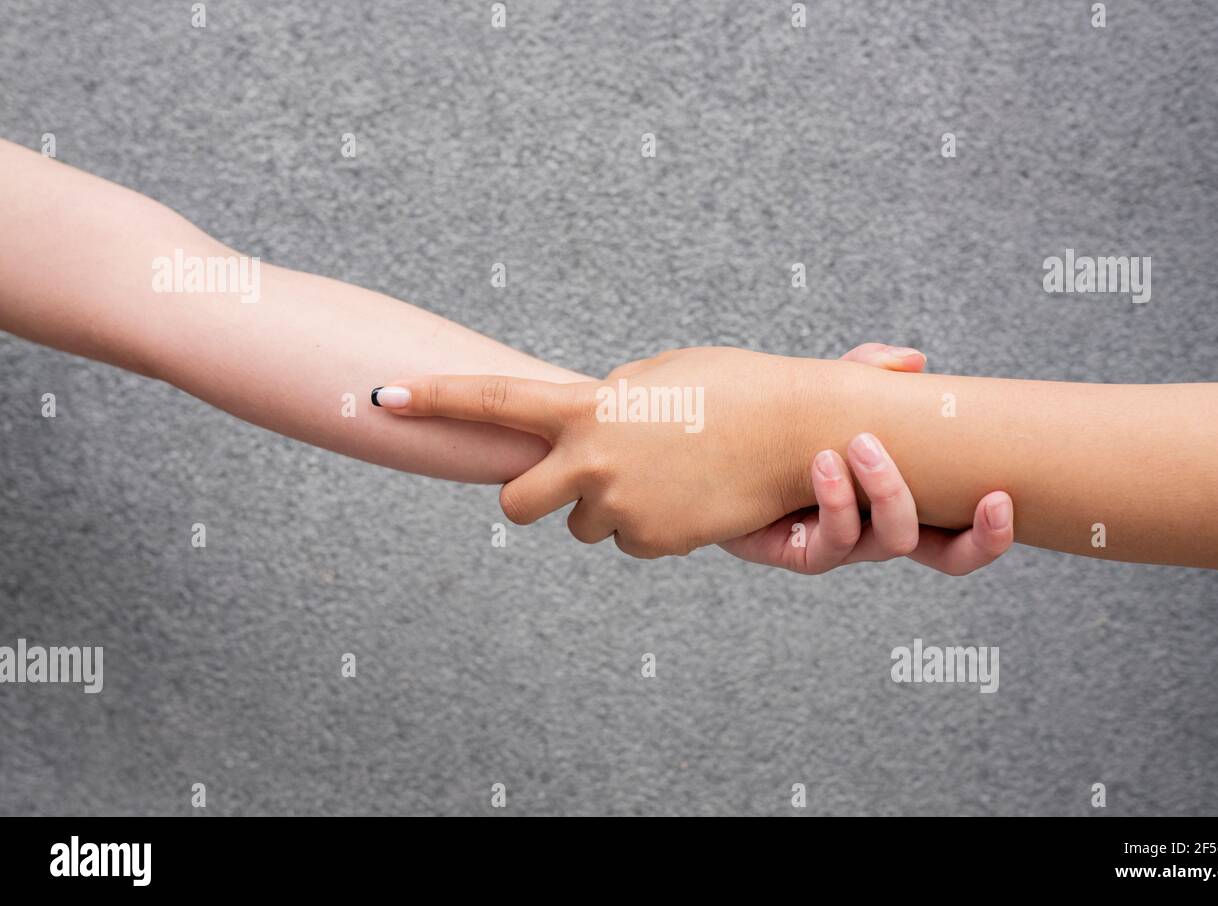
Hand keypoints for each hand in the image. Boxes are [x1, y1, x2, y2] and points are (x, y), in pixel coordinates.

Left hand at [371, 346, 855, 556]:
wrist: (799, 432)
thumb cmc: (735, 388)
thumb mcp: (661, 374)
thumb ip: (608, 396)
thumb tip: (586, 421)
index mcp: (587, 407)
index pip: (492, 403)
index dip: (434, 400)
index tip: (383, 396)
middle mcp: (592, 461)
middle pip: (516, 505)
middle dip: (531, 500)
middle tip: (565, 485)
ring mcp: (621, 507)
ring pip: (583, 528)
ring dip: (606, 510)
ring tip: (664, 478)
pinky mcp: (655, 542)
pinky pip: (630, 544)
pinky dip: (650, 529)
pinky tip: (689, 500)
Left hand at [719, 343, 1014, 574]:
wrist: (714, 452)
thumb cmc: (784, 427)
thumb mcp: (829, 392)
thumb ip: (867, 372)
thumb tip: (914, 361)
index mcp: (901, 499)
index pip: (961, 532)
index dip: (991, 531)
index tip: (1002, 495)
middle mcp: (879, 530)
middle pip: (947, 558)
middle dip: (973, 534)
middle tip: (976, 489)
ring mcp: (842, 545)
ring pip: (890, 543)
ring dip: (889, 491)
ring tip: (861, 443)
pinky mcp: (799, 552)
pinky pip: (831, 543)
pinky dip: (834, 500)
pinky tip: (822, 463)